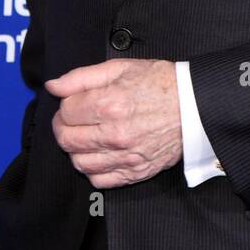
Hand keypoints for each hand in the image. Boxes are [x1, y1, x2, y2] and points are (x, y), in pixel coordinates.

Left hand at [45, 59, 181, 188]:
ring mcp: (125, 157)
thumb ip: (81, 77)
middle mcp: (114, 134)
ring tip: (86, 136)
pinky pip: (99, 181)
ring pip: (78, 162)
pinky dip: (93, 170)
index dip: (65, 104)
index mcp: (109, 104)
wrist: (195, 105)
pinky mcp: (135, 172)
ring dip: (76, 150)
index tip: (74, 102)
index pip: (65, 112)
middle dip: (63, 127)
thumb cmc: (160, 83)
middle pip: (66, 139)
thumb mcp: (120, 68)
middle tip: (74, 119)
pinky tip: (99, 154)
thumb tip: (53, 86)